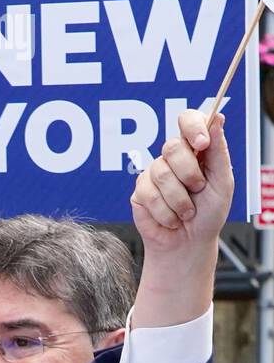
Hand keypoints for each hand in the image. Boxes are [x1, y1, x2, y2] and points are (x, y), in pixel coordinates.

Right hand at [131, 109, 232, 248]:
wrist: (189, 244)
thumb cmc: (208, 214)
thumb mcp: (223, 182)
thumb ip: (219, 151)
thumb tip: (216, 118)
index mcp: (195, 149)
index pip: (188, 120)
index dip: (193, 127)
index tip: (202, 143)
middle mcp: (173, 157)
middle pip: (173, 147)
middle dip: (189, 173)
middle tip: (198, 189)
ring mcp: (154, 173)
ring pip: (162, 175)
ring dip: (179, 200)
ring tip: (186, 211)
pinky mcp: (140, 192)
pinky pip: (149, 195)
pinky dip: (166, 212)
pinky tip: (171, 218)